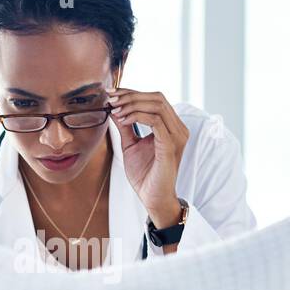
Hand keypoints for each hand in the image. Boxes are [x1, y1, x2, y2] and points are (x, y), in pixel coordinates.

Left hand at [107, 87, 188, 226]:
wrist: (152, 198)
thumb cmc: (145, 174)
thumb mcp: (131, 145)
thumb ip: (126, 126)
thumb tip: (114, 108)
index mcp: (171, 126)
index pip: (154, 99)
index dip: (132, 92)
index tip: (112, 93)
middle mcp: (178, 128)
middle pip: (157, 98)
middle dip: (131, 95)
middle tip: (111, 99)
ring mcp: (176, 136)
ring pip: (157, 106)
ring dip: (133, 104)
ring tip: (115, 109)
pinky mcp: (170, 146)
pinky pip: (156, 121)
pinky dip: (138, 116)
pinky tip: (123, 119)